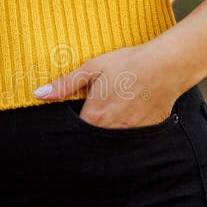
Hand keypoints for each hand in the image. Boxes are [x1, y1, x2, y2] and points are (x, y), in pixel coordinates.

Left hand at [33, 41, 190, 128]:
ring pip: (111, 142)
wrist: (166, 65)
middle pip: (92, 141)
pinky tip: (128, 115)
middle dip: (88, 134)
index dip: (71, 130)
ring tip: (112, 114)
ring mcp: (130, 134)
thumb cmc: (127, 64)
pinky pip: (130, 140)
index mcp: (95, 116)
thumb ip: (65, 85)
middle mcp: (112, 130)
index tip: (72, 122)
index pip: (74, 134)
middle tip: (92, 118)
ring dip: (107, 134)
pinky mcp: (146, 133)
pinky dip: (125, 132)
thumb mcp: (92, 68)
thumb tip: (39, 94)